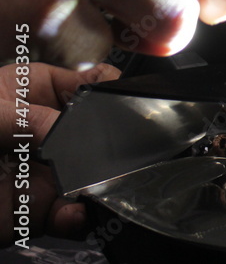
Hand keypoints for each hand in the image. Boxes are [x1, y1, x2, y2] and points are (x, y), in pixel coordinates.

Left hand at [0, 62, 119, 244]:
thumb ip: (30, 121)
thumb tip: (74, 135)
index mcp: (37, 92)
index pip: (91, 84)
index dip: (109, 92)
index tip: (120, 103)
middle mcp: (48, 132)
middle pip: (99, 132)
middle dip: (109, 143)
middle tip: (106, 151)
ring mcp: (47, 171)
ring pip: (92, 174)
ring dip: (99, 182)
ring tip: (91, 186)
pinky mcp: (38, 211)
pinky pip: (73, 214)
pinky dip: (79, 216)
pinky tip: (73, 212)